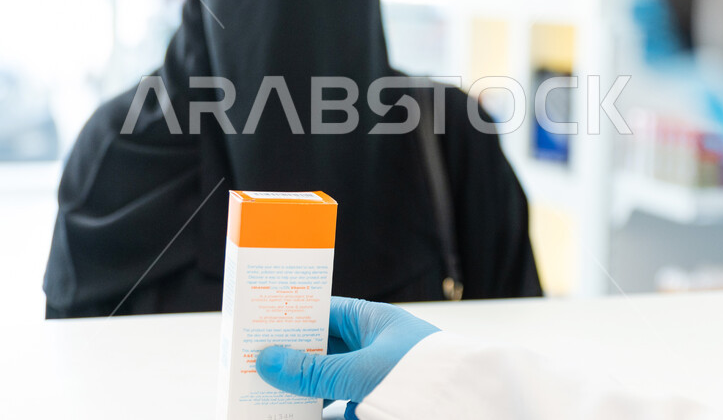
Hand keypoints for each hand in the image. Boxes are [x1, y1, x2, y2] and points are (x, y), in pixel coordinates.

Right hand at [256, 296, 439, 404]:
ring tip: (264, 398)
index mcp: (373, 322)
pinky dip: (319, 415)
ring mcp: (374, 380)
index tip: (257, 329)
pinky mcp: (377, 408)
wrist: (471, 410)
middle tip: (251, 368)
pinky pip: (339, 410)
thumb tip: (266, 361)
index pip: (323, 313)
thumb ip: (314, 371)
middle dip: (289, 362)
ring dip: (300, 393)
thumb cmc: (423, 378)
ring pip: (327, 384)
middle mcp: (372, 348)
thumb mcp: (361, 372)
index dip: (290, 320)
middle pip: (321, 352)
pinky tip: (296, 418)